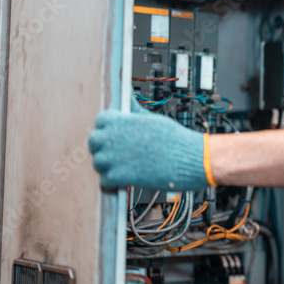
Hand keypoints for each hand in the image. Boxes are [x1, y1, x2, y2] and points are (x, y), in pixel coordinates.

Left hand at [89, 97, 209, 190]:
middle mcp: (113, 138)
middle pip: (93, 141)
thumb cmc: (175, 140)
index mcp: (121, 121)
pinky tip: (126, 178)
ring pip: (97, 162)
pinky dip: (114, 181)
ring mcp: (113, 158)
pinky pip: (105, 180)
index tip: (113, 133)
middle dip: (102, 147)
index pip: (100, 120)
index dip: (107, 127)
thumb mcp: (153, 120)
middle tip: (116, 152)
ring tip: (124, 166)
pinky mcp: (118, 176)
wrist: (189, 159)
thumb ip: (135, 114)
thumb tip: (130, 102)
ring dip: (107, 165)